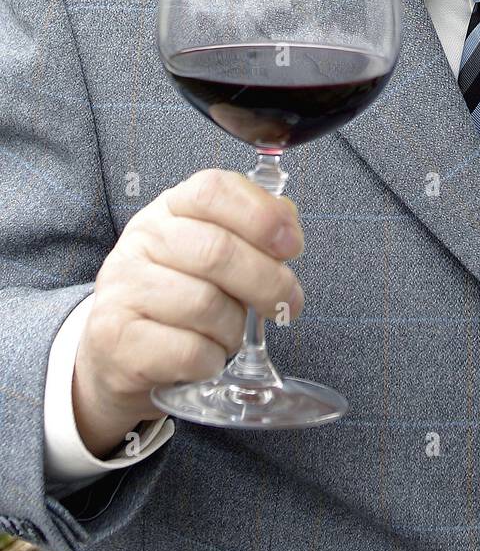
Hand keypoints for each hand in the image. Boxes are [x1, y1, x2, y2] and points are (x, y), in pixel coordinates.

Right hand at [71, 169, 303, 457]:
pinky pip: (189, 351)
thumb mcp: (212, 251)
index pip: (213, 190)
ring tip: (229, 334)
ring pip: (206, 305)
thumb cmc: (180, 296)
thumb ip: (252, 231)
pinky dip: (212, 360)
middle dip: (268, 282)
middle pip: (217, 250)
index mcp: (170, 208)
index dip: (261, 215)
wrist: (118, 353)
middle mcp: (141, 239)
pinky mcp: (116, 338)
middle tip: (289, 304)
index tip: (292, 245)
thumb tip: (287, 218)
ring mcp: (123, 287)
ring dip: (234, 328)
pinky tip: (206, 357)